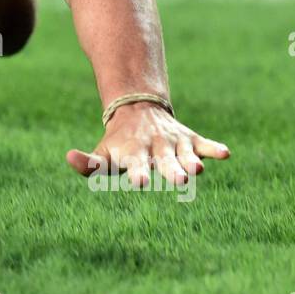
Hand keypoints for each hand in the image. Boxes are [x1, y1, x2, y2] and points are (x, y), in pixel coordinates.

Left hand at [66, 104, 229, 186]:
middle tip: (179, 180)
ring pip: (184, 153)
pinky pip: (203, 144)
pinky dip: (214, 148)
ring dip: (191, 160)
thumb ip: (88, 163)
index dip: (138, 173)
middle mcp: (155, 147)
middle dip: (172, 170)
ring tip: (199, 170)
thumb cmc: (119, 143)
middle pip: (164, 160)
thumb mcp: (103, 154)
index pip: (136, 165)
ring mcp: (173, 142)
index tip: (139, 182)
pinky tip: (225, 154)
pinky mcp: (189, 139)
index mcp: (134, 154)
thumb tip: (68, 156)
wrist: (137, 110)